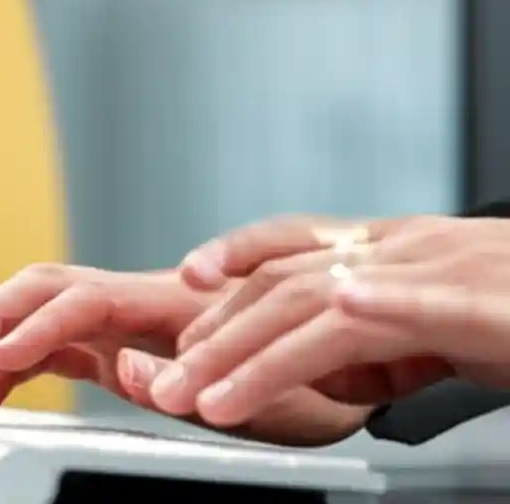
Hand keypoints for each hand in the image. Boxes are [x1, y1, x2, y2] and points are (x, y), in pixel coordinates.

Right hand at [0, 263, 372, 445]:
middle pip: (41, 291)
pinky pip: (53, 348)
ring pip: (37, 316)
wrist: (351, 355)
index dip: (32, 327)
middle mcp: (138, 299)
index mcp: (172, 300)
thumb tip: (123, 365)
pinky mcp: (120, 343)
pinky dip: (13, 369)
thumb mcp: (271, 387)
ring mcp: (125, 319)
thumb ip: (191, 373)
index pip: (81, 300)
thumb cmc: (321, 372)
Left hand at [155, 215, 509, 427]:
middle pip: (286, 287)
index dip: (231, 265)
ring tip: (205, 397)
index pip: (291, 248)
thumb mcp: (442, 327)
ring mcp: (445, 272)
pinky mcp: (490, 304)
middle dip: (216, 339)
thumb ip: (380, 340)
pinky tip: (320, 323)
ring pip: (324, 305)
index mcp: (394, 250)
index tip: (181, 304)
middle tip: (166, 385)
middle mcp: (407, 251)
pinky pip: (417, 307)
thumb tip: (320, 368)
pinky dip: (360, 318)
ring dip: (255, 354)